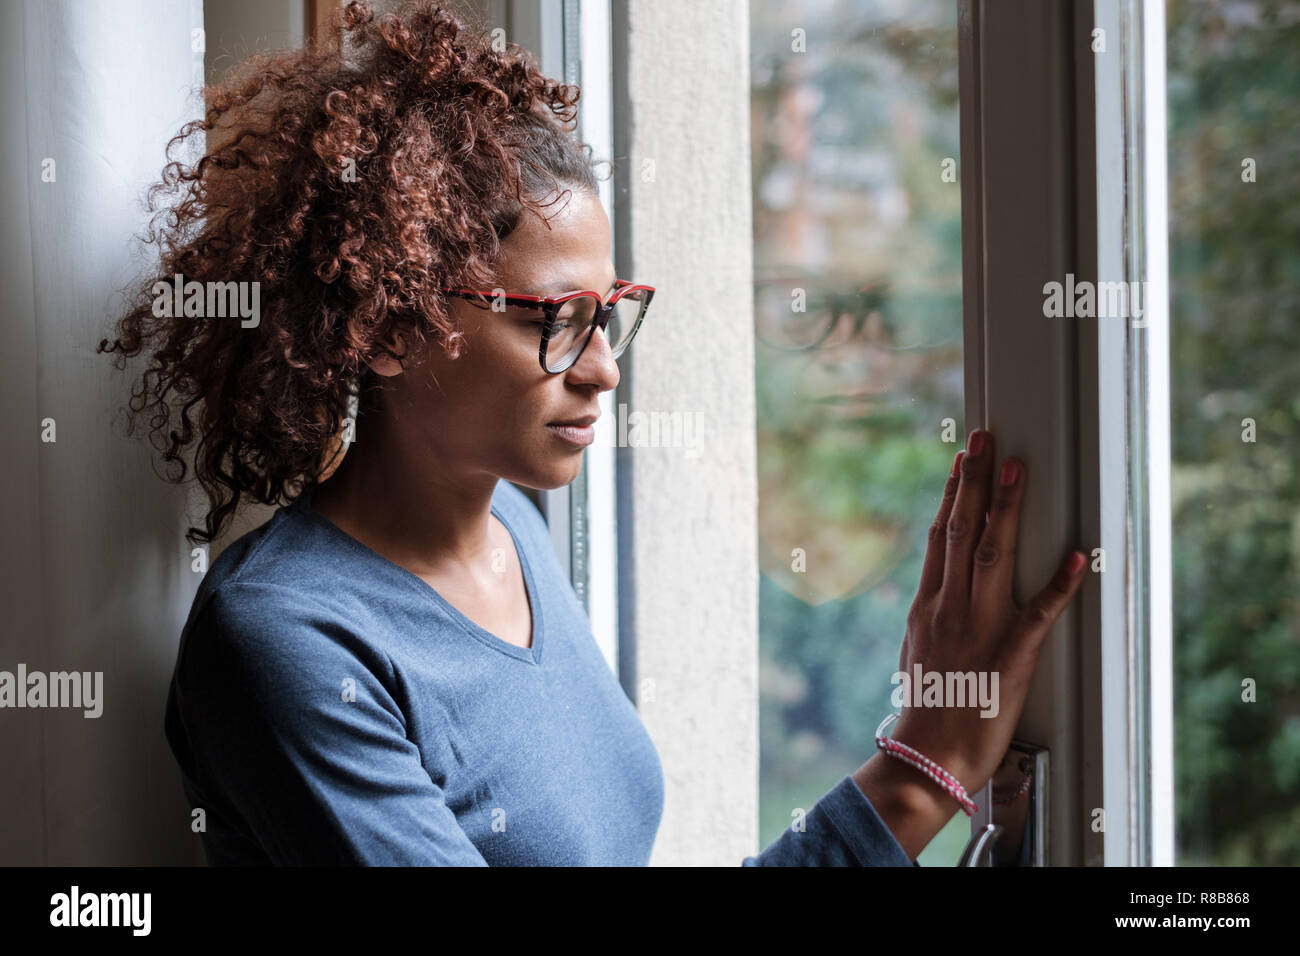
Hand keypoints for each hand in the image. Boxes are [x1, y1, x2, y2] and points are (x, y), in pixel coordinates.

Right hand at [852, 427, 1084, 857]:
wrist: (928, 754)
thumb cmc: (925, 711)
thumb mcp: (916, 653)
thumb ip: (930, 617)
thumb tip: (938, 593)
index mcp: (927, 606)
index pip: (940, 536)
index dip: (954, 494)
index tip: (963, 461)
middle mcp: (950, 606)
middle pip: (961, 530)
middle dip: (976, 480)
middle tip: (986, 439)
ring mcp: (979, 626)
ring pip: (992, 553)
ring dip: (1005, 507)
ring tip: (1015, 468)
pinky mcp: (1012, 653)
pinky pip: (1040, 611)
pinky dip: (1062, 582)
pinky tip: (1080, 555)